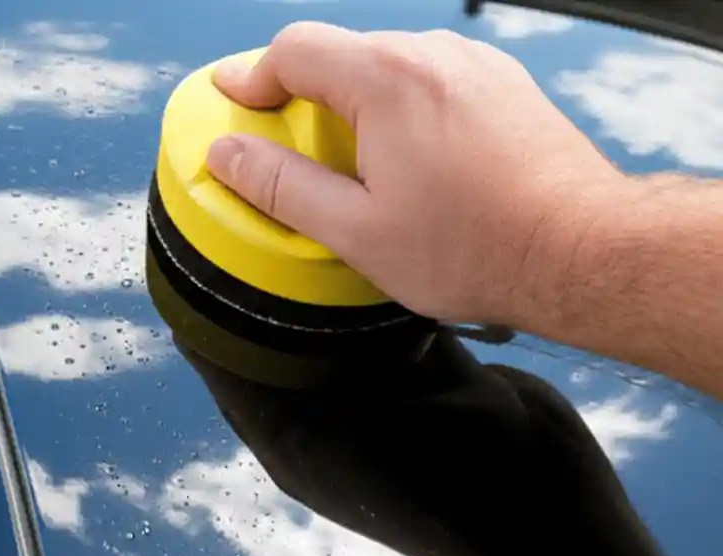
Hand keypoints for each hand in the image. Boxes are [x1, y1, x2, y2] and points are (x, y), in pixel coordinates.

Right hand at [205, 22, 631, 324]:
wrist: (581, 252)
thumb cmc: (476, 247)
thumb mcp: (355, 230)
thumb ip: (281, 187)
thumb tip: (227, 156)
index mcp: (387, 80)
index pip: (295, 50)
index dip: (252, 77)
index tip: (234, 100)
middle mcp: (434, 56)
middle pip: (342, 55)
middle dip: (304, 96)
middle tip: (289, 149)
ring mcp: (476, 66)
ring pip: (389, 66)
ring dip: (356, 103)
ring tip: (357, 168)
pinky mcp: (505, 85)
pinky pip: (432, 81)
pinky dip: (403, 109)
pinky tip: (411, 164)